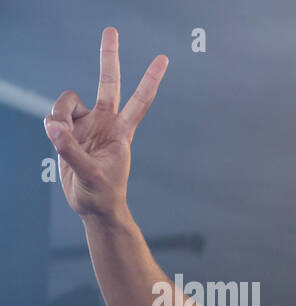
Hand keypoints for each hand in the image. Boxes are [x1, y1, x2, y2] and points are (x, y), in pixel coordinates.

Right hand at [43, 26, 167, 219]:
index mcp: (121, 131)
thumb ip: (71, 150)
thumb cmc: (102, 194)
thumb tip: (54, 127)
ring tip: (61, 139)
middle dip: (108, 56)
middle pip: (107, 82)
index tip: (163, 58)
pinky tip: (56, 139)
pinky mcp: (68, 130)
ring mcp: (86, 124)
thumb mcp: (90, 175)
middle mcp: (104, 121)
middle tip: (111, 29)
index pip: (140, 100)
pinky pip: (53, 117)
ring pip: (66, 102)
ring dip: (59, 117)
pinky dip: (51, 126)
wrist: (92, 206)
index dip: (150, 79)